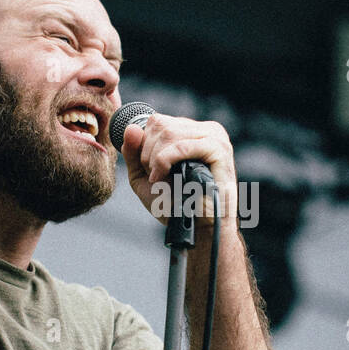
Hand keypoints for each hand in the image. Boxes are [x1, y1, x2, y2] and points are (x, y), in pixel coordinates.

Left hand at [120, 116, 238, 230]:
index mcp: (191, 132)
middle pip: (160, 124)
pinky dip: (165, 161)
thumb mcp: (144, 177)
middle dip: (148, 153)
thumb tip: (131, 127)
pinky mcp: (218, 149)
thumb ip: (133, 153)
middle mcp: (204, 129)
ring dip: (155, 159)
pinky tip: (162, 177)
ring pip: (168, 132)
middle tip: (155, 177)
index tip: (150, 170)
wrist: (197, 228)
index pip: (157, 121)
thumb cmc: (175, 205)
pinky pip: (181, 146)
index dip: (144, 145)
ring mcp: (213, 137)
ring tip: (160, 179)